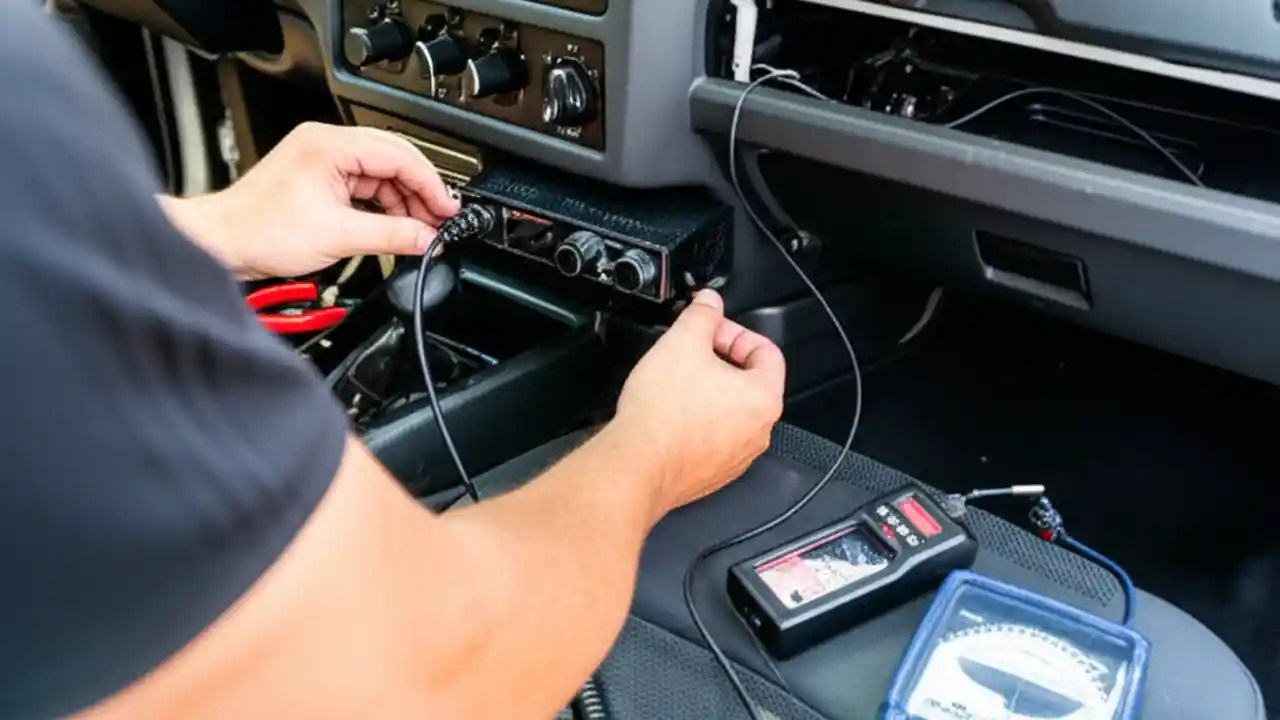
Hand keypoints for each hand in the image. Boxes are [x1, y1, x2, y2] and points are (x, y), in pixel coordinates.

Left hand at [161, 123, 459, 279]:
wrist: (223, 243)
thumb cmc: (260, 230)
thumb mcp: (340, 235)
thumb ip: (393, 235)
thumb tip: (428, 238)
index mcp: (331, 144)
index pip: (399, 154)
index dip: (430, 183)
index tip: (448, 209)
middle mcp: (327, 144)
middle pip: (394, 161)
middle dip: (420, 193)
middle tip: (441, 222)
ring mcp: (323, 161)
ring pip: (381, 176)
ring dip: (403, 204)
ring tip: (420, 232)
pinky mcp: (320, 179)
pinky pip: (364, 188)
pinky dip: (383, 208)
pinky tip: (395, 228)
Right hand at [610, 289, 785, 517]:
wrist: (637, 464)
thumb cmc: (663, 413)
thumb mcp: (682, 342)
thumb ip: (702, 314)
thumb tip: (709, 302)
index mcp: (763, 398)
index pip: (766, 351)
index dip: (734, 332)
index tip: (709, 329)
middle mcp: (758, 431)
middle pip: (748, 381)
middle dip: (719, 360)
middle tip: (689, 351)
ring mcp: (737, 456)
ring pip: (729, 411)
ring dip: (707, 391)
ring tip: (675, 382)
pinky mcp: (713, 472)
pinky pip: (712, 436)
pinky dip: (695, 420)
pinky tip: (669, 413)